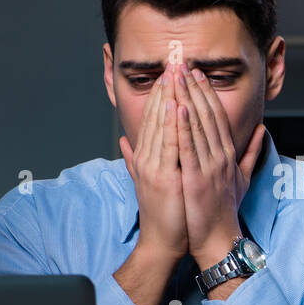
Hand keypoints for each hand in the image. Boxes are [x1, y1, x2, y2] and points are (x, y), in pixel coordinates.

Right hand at [119, 65, 187, 263]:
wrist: (161, 243)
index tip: (169, 73)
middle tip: (173, 61)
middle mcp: (147, 159)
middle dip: (165, 87)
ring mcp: (154, 167)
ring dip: (169, 97)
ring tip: (176, 74)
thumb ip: (134, 160)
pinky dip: (174, 124)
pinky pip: (171, 146)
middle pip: (156, 116)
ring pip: (162, 125)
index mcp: (145, 158)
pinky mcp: (164, 178)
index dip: (160, 94)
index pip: (152, 119)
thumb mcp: (146, 182)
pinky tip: (179, 106)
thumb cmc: (162, 214)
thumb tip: (123, 143)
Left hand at [171, 64, 264, 267]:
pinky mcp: (198, 178)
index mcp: (229, 154)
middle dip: (194, 87)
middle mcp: (222, 155)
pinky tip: (176, 107)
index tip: (196, 73)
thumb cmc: (226, 210)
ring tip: (176, 76)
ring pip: (197, 125)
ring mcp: (211, 166)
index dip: (206, 92)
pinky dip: (183, 126)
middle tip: (182, 63)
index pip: (217, 116)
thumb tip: (264, 131)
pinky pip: (189, 147)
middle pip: (207, 114)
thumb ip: (252, 152)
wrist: (219, 238)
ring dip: (186, 98)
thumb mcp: (243, 178)